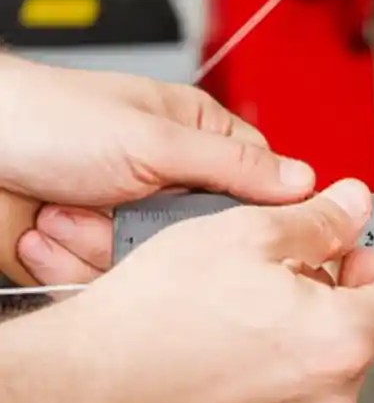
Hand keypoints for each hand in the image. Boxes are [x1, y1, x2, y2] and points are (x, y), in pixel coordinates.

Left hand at [0, 56, 315, 284]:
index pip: (260, 184)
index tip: (264, 236)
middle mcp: (165, 183)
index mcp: (193, 137)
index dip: (261, 214)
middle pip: (208, 242)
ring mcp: (129, 224)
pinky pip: (110, 285)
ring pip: (158, 270)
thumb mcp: (153, 137)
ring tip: (70, 210)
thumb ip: (235, 165)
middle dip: (159, 237)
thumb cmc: (41, 117)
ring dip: (101, 244)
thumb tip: (304, 183)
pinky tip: (50, 231)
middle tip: (124, 211)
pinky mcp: (95, 260)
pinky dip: (70, 262)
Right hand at [37, 180, 373, 402]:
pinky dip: (271, 370)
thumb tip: (352, 205)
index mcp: (342, 341)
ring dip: (300, 334)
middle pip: (361, 335)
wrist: (85, 388)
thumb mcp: (244, 234)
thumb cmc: (152, 320)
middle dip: (332, 297)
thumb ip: (316, 220)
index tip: (340, 254)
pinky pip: (289, 399)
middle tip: (280, 274)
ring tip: (242, 309)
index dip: (370, 268)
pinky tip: (224, 346)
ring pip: (324, 368)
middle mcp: (330, 397)